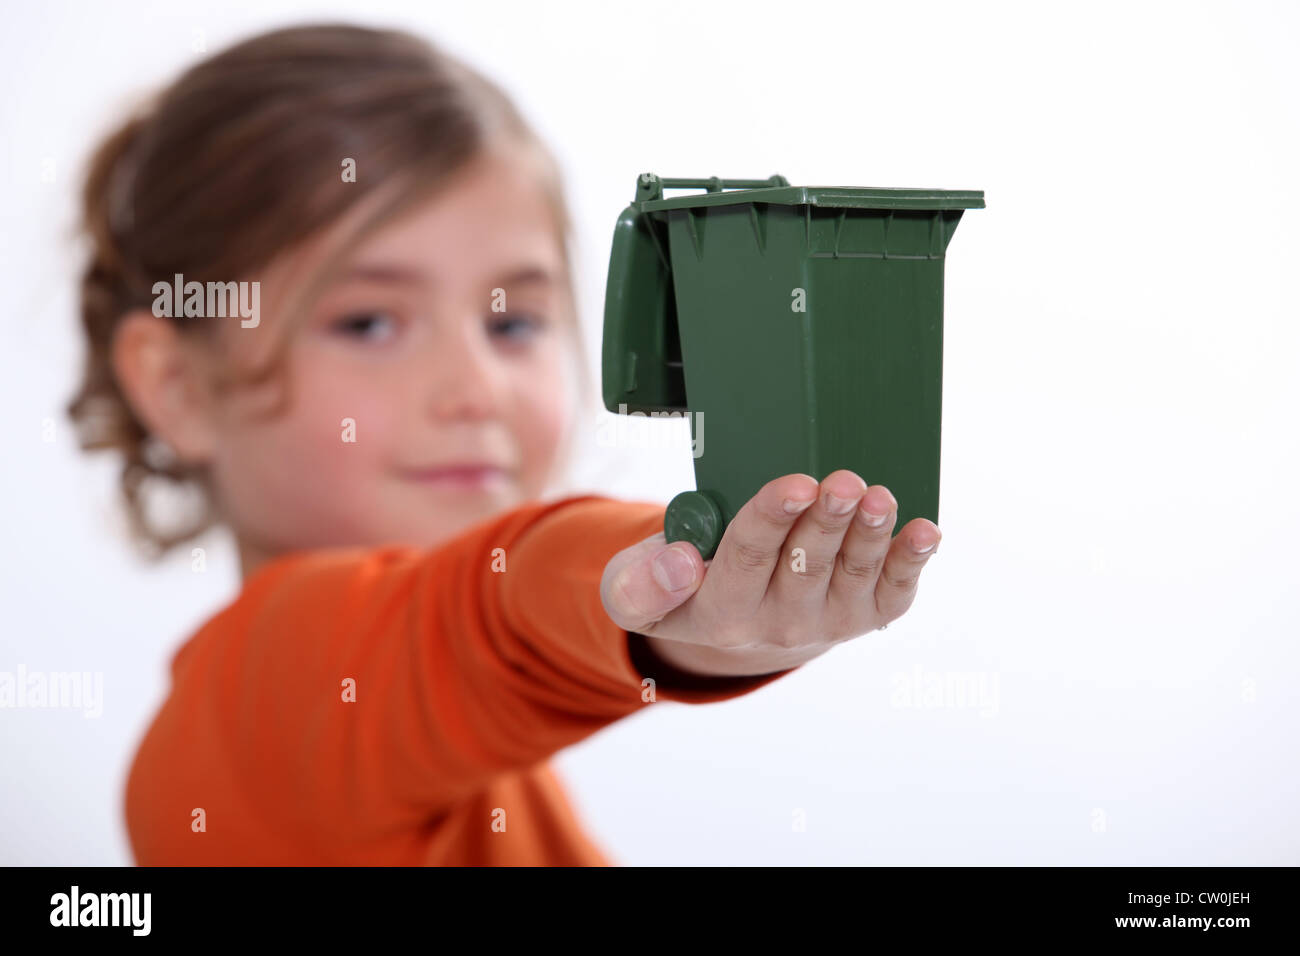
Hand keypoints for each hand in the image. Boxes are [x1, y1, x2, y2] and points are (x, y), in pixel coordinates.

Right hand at [600, 470, 941, 672]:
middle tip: (843, 483)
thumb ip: (639, 584)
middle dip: (827, 521)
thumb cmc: (682, 586)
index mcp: (720, 614)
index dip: (773, 520)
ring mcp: (827, 621)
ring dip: (872, 535)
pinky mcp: (865, 616)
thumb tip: (680, 562)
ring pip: (853, 573)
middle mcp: (778, 624)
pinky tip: (924, 531)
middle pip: (806, 564)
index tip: (794, 485)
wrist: (735, 624)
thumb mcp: (633, 590)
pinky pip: (893, 593)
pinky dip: (911, 562)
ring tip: (880, 498)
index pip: (747, 560)